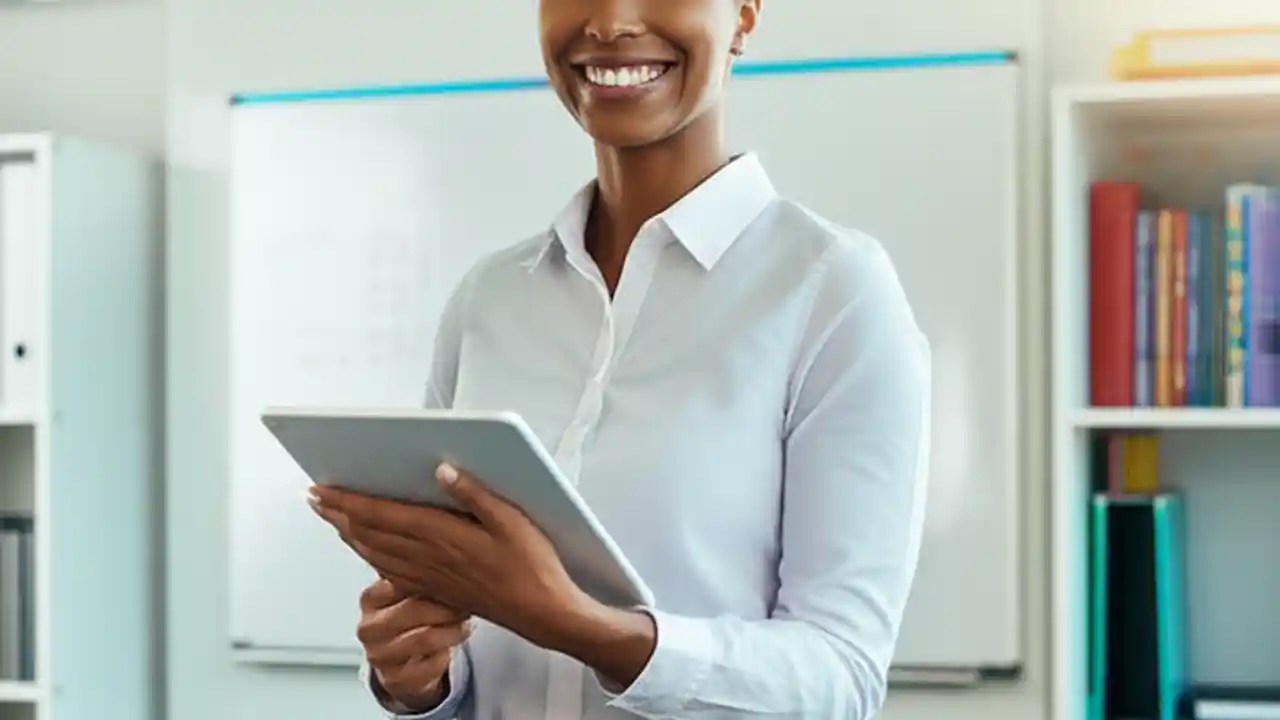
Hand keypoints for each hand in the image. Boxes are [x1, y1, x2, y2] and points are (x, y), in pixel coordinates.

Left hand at [308, 463, 586, 647]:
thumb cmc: (532, 565)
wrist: (541, 612)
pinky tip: (365, 551)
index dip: (348, 501)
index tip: (322, 489)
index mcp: (443, 535)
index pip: (382, 514)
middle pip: (370, 533)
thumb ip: (475, 494)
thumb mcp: (512, 520)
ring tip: (332, 518)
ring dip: (348, 534)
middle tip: (314, 498)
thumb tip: (442, 469)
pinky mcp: (436, 589)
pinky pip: (390, 572)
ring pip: (376, 553)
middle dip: (338, 514)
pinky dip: (369, 556)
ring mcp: (430, 576)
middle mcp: (429, 557)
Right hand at [359, 578, 471, 713]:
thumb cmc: (410, 619)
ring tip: (464, 625)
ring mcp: (379, 656)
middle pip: (415, 609)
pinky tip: (450, 646)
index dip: (435, 580)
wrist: (401, 663)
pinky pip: (432, 664)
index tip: (456, 580)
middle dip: (448, 607)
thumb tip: (455, 563)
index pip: (401, 580)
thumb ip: (421, 578)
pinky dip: (447, 654)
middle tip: (466, 605)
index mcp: (370, 599)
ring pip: (425, 638)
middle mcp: (369, 628)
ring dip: (453, 630)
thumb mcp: (407, 594)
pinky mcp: (395, 680)